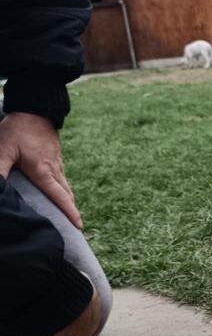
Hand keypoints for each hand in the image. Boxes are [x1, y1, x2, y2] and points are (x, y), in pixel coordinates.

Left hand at [0, 112, 81, 227]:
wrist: (36, 109)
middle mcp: (54, 170)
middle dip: (71, 211)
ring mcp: (57, 163)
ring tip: (68, 212)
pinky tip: (58, 191)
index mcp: (43, 172)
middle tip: (75, 226)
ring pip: (65, 186)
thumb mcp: (2, 150)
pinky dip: (63, 189)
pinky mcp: (56, 157)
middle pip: (66, 195)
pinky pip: (62, 178)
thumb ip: (0, 171)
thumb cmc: (18, 129)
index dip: (69, 212)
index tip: (79, 225)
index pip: (59, 197)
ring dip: (68, 200)